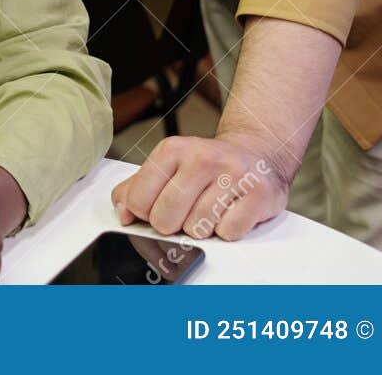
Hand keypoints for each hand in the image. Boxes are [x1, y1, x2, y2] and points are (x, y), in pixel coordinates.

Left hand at [110, 133, 289, 240]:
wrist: (254, 154)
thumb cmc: (205, 166)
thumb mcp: (166, 167)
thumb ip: (136, 188)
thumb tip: (122, 214)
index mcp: (172, 149)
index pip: (139, 202)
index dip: (146, 214)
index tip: (158, 206)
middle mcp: (202, 157)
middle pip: (166, 219)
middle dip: (173, 225)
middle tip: (186, 211)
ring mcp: (233, 174)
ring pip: (197, 229)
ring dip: (202, 228)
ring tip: (210, 208)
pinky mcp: (258, 193)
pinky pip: (228, 233)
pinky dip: (227, 230)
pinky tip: (230, 211)